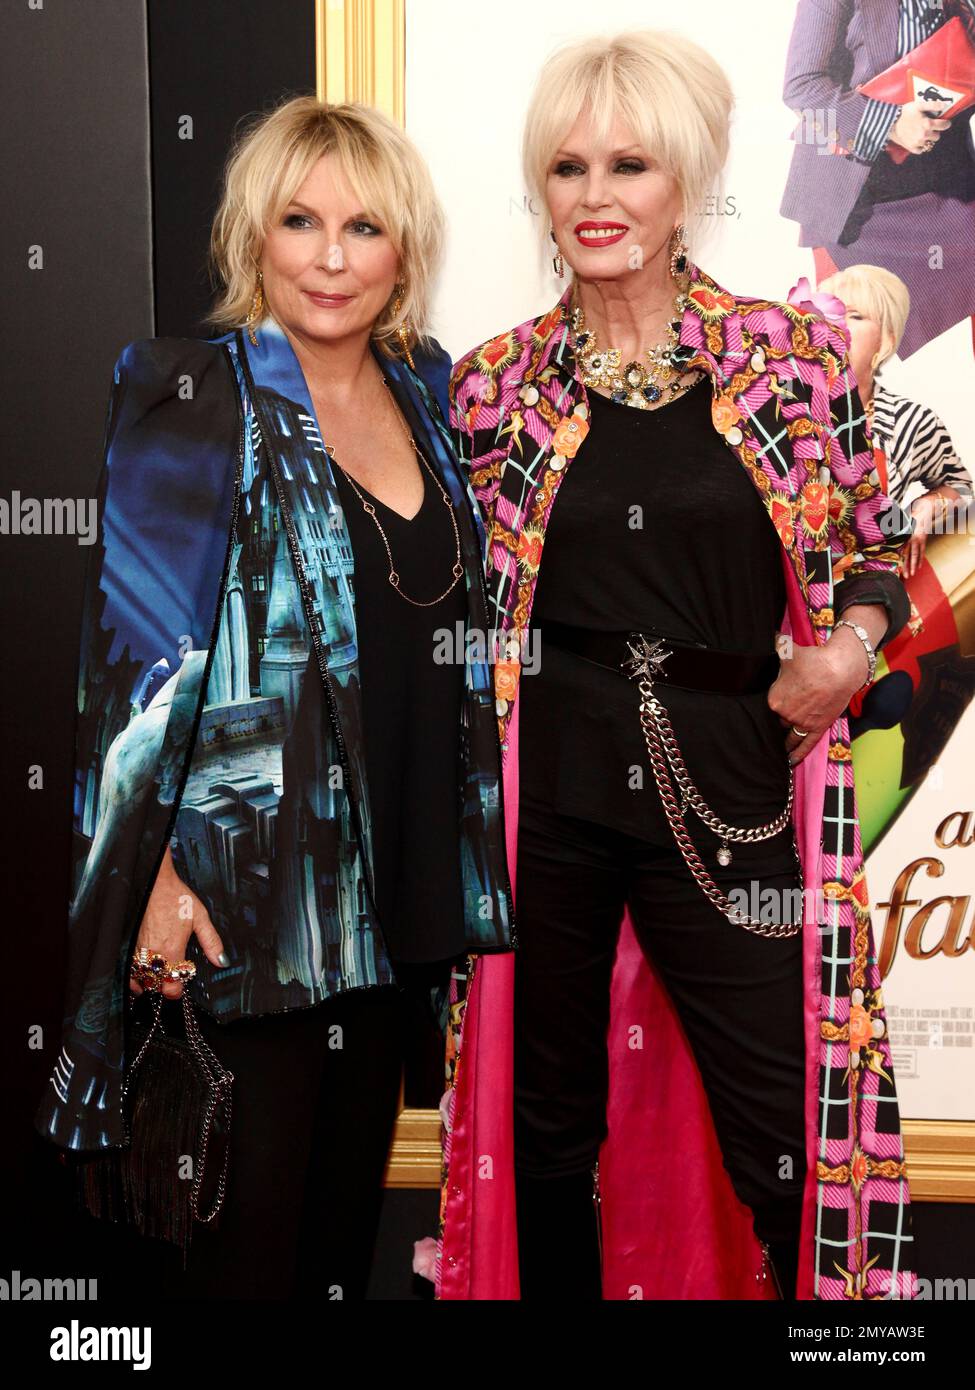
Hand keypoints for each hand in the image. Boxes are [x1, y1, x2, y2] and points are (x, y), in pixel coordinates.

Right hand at [129, 847, 225, 999]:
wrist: (156, 883)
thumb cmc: (177, 898)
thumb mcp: (201, 918)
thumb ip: (211, 942)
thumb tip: (222, 961)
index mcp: (172, 950)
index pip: (171, 987)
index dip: (176, 992)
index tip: (181, 987)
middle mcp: (154, 953)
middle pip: (156, 985)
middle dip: (164, 987)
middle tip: (172, 981)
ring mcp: (139, 949)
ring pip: (141, 978)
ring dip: (150, 981)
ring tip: (159, 979)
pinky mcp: (130, 943)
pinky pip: (129, 968)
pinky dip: (134, 975)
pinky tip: (141, 976)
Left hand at [769, 632, 868, 765]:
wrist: (840, 668)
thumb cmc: (813, 659)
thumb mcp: (788, 650)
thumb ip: (776, 644)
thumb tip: (771, 635)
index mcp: (774, 699)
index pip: (768, 706)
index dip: (773, 701)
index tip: (775, 700)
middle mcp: (786, 714)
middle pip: (778, 719)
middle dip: (780, 716)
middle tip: (781, 716)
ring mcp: (802, 723)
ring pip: (789, 734)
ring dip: (783, 741)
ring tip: (777, 747)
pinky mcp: (818, 728)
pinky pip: (805, 745)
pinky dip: (797, 754)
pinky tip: (790, 761)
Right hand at [889, 100, 951, 155]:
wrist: (890, 123)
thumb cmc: (904, 112)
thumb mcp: (919, 105)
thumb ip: (932, 105)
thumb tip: (944, 105)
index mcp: (928, 124)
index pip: (944, 126)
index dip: (946, 123)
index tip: (945, 123)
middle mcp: (924, 135)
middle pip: (937, 136)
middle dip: (935, 131)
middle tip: (929, 127)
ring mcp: (918, 143)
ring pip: (929, 143)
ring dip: (928, 139)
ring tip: (922, 133)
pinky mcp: (911, 148)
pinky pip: (921, 150)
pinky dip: (921, 146)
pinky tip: (918, 140)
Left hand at [900, 492, 942, 576]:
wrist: (923, 509)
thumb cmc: (909, 516)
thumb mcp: (899, 522)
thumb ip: (892, 529)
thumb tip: (883, 532)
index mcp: (904, 534)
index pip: (900, 549)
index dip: (898, 558)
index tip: (895, 567)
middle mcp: (912, 538)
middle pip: (908, 554)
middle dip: (906, 566)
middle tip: (904, 575)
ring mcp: (919, 539)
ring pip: (916, 555)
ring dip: (913, 565)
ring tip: (911, 574)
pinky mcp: (923, 540)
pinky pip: (921, 551)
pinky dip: (919, 559)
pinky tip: (918, 567)